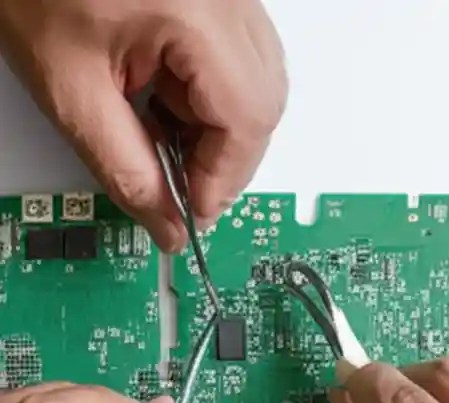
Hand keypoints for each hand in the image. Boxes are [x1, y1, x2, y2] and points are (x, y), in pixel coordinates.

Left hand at [0, 0, 286, 251]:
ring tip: (164, 133)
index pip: (244, 117)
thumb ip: (124, 165)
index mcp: (194, 13)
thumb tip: (167, 223)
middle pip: (264, 103)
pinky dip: (215, 94)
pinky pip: (244, 58)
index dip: (223, 177)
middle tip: (179, 185)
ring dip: (221, 126)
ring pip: (262, 83)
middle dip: (226, 156)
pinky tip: (171, 99)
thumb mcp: (71, 89)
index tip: (191, 212)